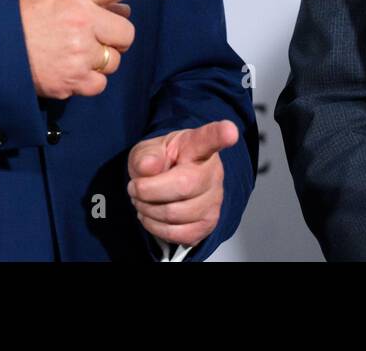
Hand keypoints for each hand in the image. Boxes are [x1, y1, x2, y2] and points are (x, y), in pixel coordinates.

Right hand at [18, 0, 178, 98]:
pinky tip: (69, 70)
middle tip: (90, 37)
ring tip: (72, 54)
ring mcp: (78, 52)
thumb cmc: (23, 20)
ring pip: (114, 61)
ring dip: (101, 60)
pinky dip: (89, 81)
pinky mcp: (72, 80)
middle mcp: (80, 21)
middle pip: (126, 34)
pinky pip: (100, 84)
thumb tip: (126, 7)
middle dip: (114, 38)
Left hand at [127, 120, 239, 248]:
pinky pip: (179, 234)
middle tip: (135, 187)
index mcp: (197, 145)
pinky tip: (153, 216)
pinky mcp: (208, 224)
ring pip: (178, 213)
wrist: (164, 184)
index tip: (229, 131)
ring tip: (142, 201)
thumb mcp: (146, 151)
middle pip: (184, 185)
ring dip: (149, 211)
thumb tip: (149, 167)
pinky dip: (157, 228)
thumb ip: (145, 156)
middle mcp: (212, 171)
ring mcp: (214, 199)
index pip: (210, 138)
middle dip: (149, 191)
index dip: (220, 135)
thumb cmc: (159, 163)